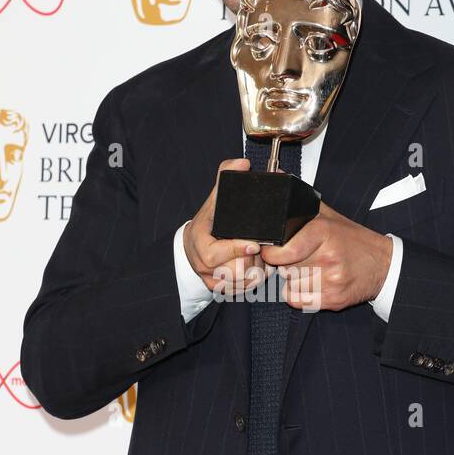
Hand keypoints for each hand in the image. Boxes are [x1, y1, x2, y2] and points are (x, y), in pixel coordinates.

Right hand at [182, 158, 266, 296]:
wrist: (191, 247)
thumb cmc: (206, 224)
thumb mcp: (213, 200)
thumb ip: (225, 179)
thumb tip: (241, 163)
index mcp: (198, 243)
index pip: (215, 254)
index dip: (235, 249)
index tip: (254, 244)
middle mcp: (203, 266)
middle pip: (231, 272)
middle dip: (251, 263)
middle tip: (263, 251)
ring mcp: (211, 280)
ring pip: (238, 284)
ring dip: (254, 273)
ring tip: (262, 260)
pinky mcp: (220, 290)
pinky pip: (240, 291)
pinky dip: (251, 282)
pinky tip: (258, 270)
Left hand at [260, 199, 392, 310]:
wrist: (384, 266)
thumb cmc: (352, 241)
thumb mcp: (330, 216)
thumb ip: (302, 203)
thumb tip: (277, 179)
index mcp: (325, 233)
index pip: (285, 249)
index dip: (273, 252)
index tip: (271, 250)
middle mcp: (328, 258)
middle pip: (285, 267)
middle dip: (285, 263)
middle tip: (298, 258)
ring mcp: (331, 281)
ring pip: (290, 284)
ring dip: (293, 279)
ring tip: (311, 269)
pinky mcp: (333, 300)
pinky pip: (298, 300)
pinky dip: (300, 294)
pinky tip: (314, 283)